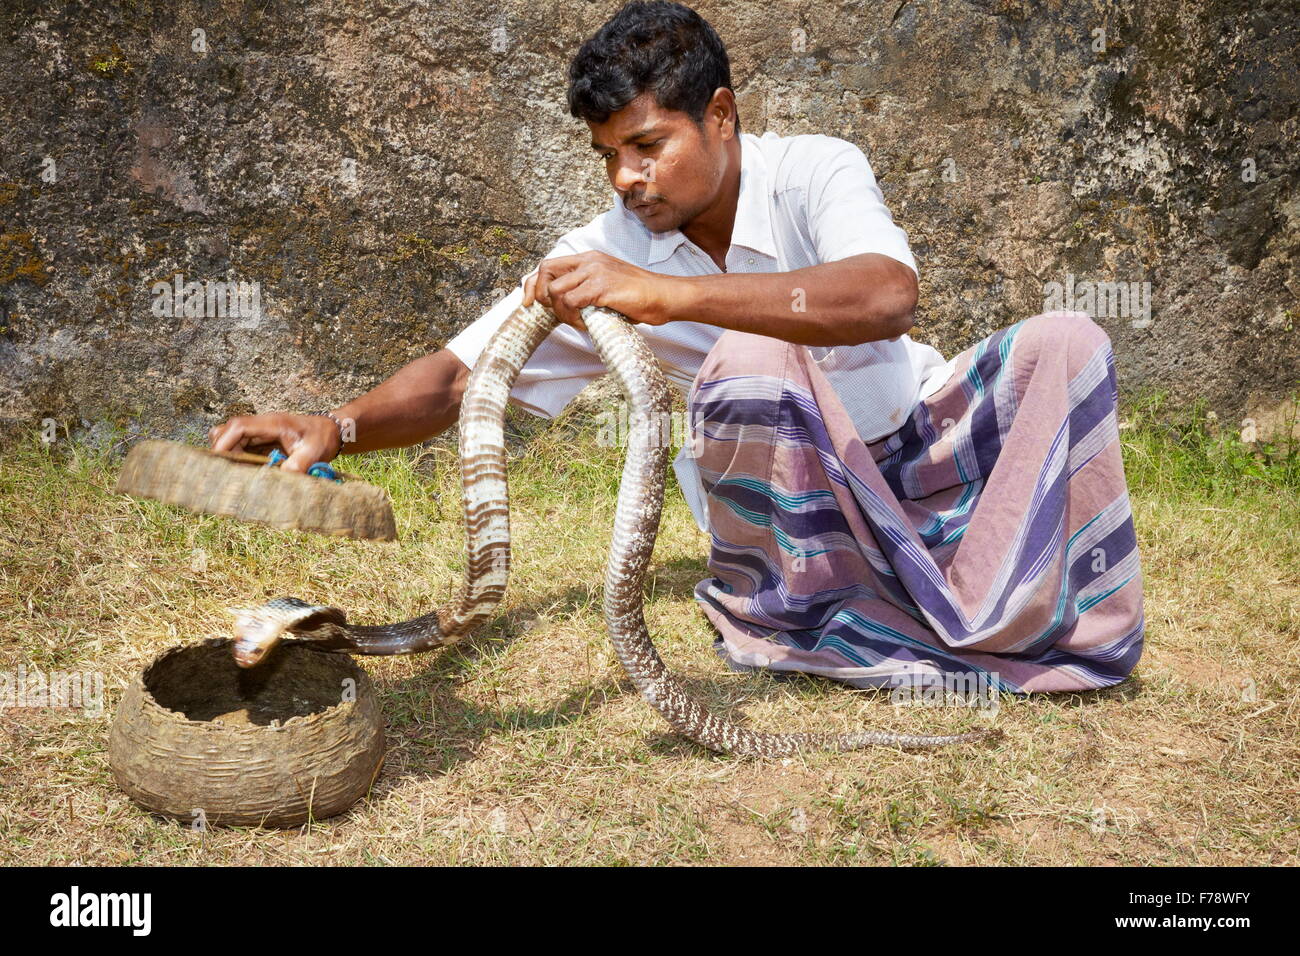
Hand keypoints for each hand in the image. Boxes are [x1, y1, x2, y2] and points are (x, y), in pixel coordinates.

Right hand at [208, 412, 341, 473]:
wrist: (332, 430)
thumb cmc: (323, 438)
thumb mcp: (314, 453)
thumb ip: (299, 464)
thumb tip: (282, 476)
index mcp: (273, 423)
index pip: (238, 427)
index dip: (224, 442)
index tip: (219, 461)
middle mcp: (262, 425)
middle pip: (228, 432)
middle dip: (224, 452)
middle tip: (232, 473)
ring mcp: (261, 431)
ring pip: (231, 438)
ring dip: (230, 455)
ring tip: (241, 474)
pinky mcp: (262, 440)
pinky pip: (241, 446)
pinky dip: (239, 458)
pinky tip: (248, 473)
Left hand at [522, 250, 676, 330]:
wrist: (665, 296)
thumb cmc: (640, 297)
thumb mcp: (608, 288)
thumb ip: (587, 291)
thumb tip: (564, 307)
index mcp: (589, 259)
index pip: (548, 265)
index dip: (532, 284)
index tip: (528, 303)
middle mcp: (589, 261)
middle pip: (545, 271)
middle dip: (540, 296)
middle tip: (554, 314)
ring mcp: (595, 272)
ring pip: (556, 291)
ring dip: (561, 313)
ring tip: (579, 322)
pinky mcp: (602, 286)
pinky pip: (571, 302)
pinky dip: (574, 318)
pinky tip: (587, 324)